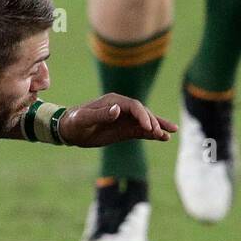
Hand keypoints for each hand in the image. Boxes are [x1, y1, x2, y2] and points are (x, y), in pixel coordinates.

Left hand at [58, 94, 176, 146]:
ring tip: (170, 133)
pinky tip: (164, 138)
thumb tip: (117, 109)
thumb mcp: (84, 118)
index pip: (134, 106)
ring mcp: (125, 119)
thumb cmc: (74, 122)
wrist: (69, 130)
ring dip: (158, 126)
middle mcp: (122, 108)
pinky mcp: (126, 129)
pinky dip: (153, 134)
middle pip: (143, 113)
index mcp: (113, 101)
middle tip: (158, 133)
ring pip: (146, 121)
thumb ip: (100, 114)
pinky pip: (142, 131)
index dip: (143, 115)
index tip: (148, 127)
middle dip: (153, 122)